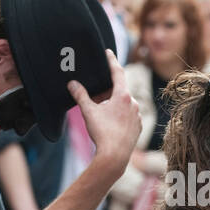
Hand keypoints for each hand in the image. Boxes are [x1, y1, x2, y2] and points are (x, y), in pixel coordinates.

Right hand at [70, 50, 141, 171]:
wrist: (114, 156)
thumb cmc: (102, 133)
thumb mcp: (88, 112)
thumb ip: (80, 96)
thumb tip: (72, 84)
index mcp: (123, 96)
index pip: (117, 72)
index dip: (111, 61)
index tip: (108, 53)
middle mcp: (134, 103)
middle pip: (120, 90)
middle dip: (108, 89)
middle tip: (96, 92)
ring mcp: (137, 116)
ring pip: (125, 104)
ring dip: (113, 103)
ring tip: (101, 111)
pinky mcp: (138, 127)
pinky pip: (128, 116)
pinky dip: (119, 115)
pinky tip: (110, 122)